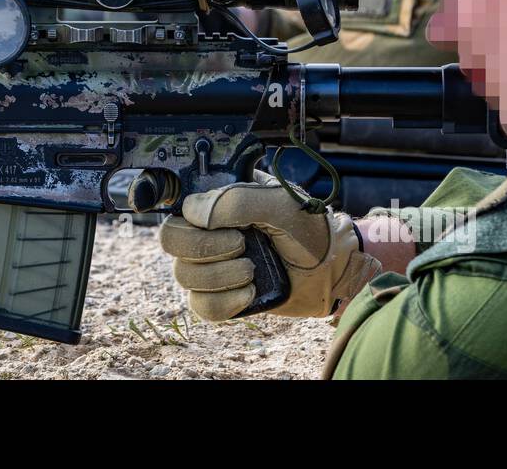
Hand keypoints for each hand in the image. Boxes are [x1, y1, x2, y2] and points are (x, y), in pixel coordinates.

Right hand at [159, 171, 381, 321]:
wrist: (334, 272)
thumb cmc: (312, 231)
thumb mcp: (282, 204)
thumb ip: (237, 201)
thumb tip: (192, 212)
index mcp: (219, 200)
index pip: (178, 206)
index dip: (190, 219)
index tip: (222, 225)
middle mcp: (210, 230)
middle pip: (171, 240)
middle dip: (204, 247)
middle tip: (242, 245)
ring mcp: (214, 263)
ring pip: (184, 275)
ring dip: (220, 276)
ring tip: (253, 270)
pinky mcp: (223, 295)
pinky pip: (200, 306)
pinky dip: (223, 302)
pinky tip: (249, 293)